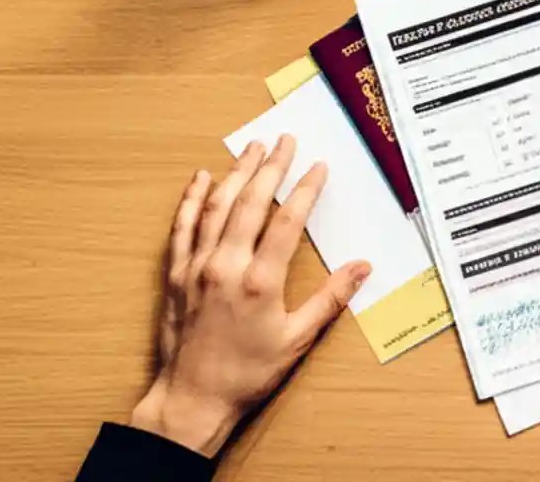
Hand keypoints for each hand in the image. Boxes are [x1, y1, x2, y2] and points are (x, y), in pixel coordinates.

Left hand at [129, 136, 371, 456]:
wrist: (192, 399)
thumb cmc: (247, 375)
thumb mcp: (297, 341)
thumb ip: (330, 300)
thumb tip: (362, 267)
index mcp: (260, 281)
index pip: (287, 221)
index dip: (305, 190)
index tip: (317, 166)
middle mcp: (226, 266)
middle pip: (251, 203)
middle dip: (270, 168)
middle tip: (284, 141)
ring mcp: (197, 267)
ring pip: (217, 207)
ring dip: (236, 174)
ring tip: (251, 149)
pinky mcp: (177, 275)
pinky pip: (183, 226)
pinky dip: (191, 199)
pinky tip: (202, 178)